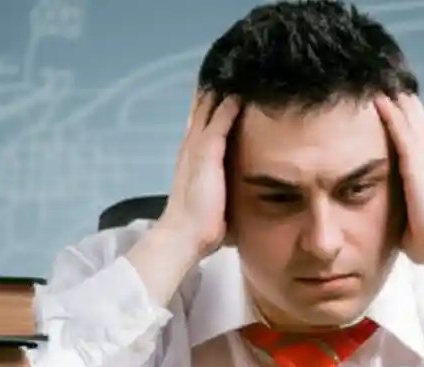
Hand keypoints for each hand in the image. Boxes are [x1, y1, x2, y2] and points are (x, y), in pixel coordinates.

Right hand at [126, 90, 239, 306]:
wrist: (183, 236)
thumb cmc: (198, 229)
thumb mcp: (210, 204)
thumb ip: (219, 195)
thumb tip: (231, 206)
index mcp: (190, 161)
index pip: (199, 128)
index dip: (207, 110)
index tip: (219, 92)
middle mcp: (190, 150)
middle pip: (200, 112)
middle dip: (212, 94)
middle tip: (226, 74)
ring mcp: (197, 149)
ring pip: (208, 111)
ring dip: (220, 94)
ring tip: (235, 74)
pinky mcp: (207, 153)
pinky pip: (220, 121)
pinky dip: (229, 106)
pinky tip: (240, 93)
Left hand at [374, 93, 423, 299]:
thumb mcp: (408, 220)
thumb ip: (398, 210)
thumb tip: (384, 218)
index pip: (414, 137)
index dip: (404, 117)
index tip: (391, 98)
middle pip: (414, 121)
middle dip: (401, 100)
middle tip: (385, 77)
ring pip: (409, 120)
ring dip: (395, 99)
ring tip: (380, 77)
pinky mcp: (419, 166)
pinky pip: (402, 134)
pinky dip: (391, 115)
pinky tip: (379, 99)